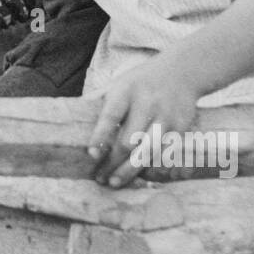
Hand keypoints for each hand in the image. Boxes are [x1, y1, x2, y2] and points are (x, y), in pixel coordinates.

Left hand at [87, 57, 201, 188]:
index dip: (100, 136)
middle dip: (113, 162)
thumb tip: (70, 115)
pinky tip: (139, 177)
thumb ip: (99, 100)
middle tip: (99, 177)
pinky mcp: (180, 128)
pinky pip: (165, 154)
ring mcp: (166, 117)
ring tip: (114, 182)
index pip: (111, 115)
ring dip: (130, 171)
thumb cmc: (141, 82)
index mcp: (127, 90)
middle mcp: (147, 103)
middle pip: (129, 140)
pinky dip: (151, 168)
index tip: (92, 154)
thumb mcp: (119, 83)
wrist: (182, 71)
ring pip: (148, 152)